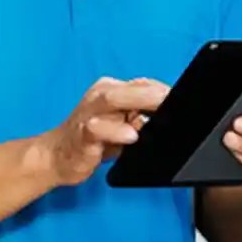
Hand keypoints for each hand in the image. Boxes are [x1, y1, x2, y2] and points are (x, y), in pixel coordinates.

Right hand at [40, 77, 169, 186]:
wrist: (56, 157)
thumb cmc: (92, 141)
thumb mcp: (121, 127)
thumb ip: (142, 118)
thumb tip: (170, 116)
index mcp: (111, 91)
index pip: (143, 85)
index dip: (164, 91)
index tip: (185, 101)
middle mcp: (99, 97)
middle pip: (130, 88)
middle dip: (154, 93)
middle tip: (176, 100)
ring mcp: (88, 114)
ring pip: (111, 100)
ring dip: (137, 103)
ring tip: (159, 113)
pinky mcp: (81, 135)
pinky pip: (97, 129)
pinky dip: (114, 131)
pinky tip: (130, 136)